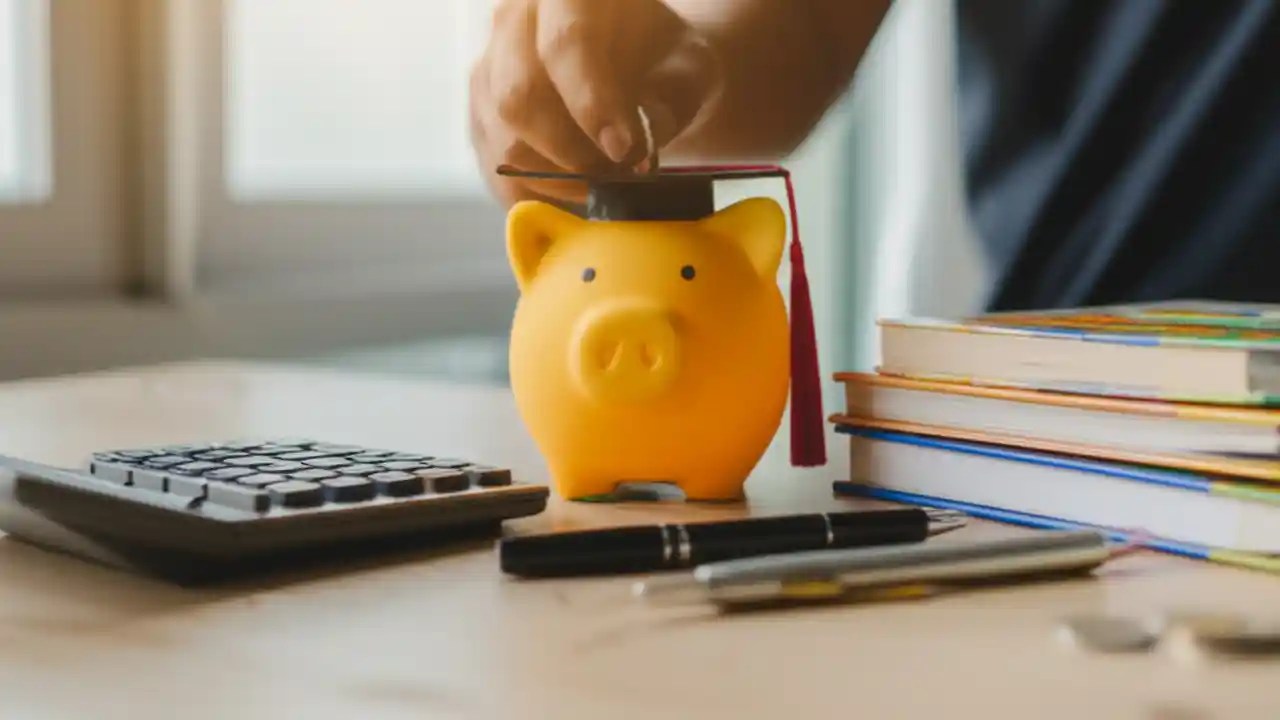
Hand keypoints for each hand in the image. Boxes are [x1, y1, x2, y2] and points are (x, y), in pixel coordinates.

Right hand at [469, 0, 721, 205]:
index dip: (593, 103)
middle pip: (520, 96)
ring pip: (504, 140)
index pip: (567, 43)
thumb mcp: (687, 67)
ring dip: (557, 180)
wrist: (632, 58)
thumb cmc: (661, 58)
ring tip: (601, 185)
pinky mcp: (480, 113)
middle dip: (573, 153)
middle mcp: (514, 20)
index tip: (625, 150)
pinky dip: (536, 196)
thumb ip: (673, 98)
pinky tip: (573, 198)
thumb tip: (635, 151)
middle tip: (616, 177)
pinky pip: (497, 170)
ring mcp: (488, 68)